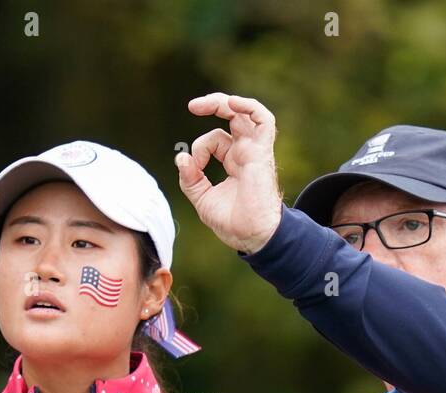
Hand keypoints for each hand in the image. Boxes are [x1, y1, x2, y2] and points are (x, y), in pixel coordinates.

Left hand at [176, 92, 283, 253]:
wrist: (252, 236)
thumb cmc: (233, 223)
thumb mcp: (202, 199)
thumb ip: (190, 179)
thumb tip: (181, 157)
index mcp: (234, 162)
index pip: (214, 141)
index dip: (198, 150)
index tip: (192, 169)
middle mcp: (245, 152)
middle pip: (232, 116)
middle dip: (212, 105)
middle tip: (192, 106)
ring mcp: (255, 151)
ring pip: (245, 113)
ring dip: (224, 102)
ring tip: (201, 105)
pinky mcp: (262, 153)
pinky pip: (264, 121)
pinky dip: (250, 107)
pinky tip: (232, 103)